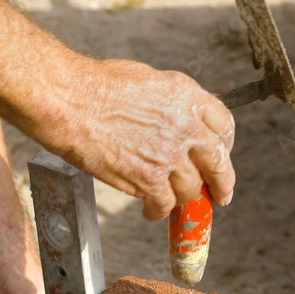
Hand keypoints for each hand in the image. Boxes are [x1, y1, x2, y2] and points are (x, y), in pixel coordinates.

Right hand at [44, 58, 235, 221]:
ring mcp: (169, 155)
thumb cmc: (97, 86)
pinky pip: (164, 205)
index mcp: (187, 96)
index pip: (224, 126)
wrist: (70, 101)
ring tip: (168, 200)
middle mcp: (185, 125)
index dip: (223, 147)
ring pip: (190, 189)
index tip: (219, 157)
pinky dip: (158, 212)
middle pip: (218, 163)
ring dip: (181, 198)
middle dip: (221, 183)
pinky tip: (151, 212)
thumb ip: (172, 104)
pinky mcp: (149, 179)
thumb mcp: (149, 81)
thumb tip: (178, 123)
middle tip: (220, 196)